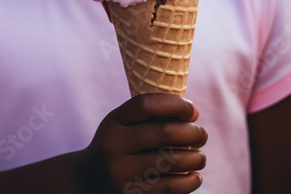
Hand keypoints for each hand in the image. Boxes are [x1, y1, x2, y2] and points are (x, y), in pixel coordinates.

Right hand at [75, 94, 207, 193]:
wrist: (89, 181)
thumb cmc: (119, 147)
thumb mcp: (124, 126)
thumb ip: (152, 117)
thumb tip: (193, 114)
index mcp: (112, 123)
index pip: (146, 105)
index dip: (175, 104)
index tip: (192, 110)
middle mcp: (112, 146)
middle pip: (164, 132)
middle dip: (193, 132)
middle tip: (201, 135)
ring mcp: (120, 173)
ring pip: (172, 161)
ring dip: (197, 158)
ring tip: (200, 157)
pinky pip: (171, 187)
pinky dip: (191, 181)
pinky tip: (194, 176)